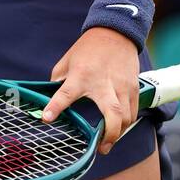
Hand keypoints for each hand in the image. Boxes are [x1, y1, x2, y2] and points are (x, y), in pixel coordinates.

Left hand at [43, 28, 139, 153]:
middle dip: (109, 134)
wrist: (115, 32)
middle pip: (112, 113)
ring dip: (119, 133)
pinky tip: (119, 128)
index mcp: (81, 75)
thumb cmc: (87, 49)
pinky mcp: (133, 87)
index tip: (47, 119)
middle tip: (101, 148)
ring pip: (126, 116)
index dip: (55, 107)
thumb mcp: (67, 61)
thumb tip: (50, 99)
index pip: (65, 94)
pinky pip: (133, 111)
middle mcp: (103, 83)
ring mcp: (121, 86)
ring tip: (108, 142)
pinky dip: (127, 123)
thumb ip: (59, 81)